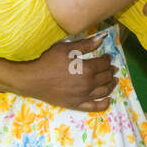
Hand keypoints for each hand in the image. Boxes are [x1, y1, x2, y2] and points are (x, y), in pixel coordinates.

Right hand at [0, 36, 116, 111]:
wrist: (33, 80)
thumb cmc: (48, 62)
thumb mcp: (66, 49)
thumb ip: (86, 45)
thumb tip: (102, 39)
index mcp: (87, 69)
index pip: (103, 64)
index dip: (107, 59)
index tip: (107, 57)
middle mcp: (88, 84)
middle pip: (105, 77)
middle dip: (110, 71)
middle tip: (112, 68)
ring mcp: (83, 96)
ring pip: (103, 91)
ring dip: (111, 85)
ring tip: (114, 80)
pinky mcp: (76, 104)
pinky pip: (94, 107)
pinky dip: (104, 104)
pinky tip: (108, 100)